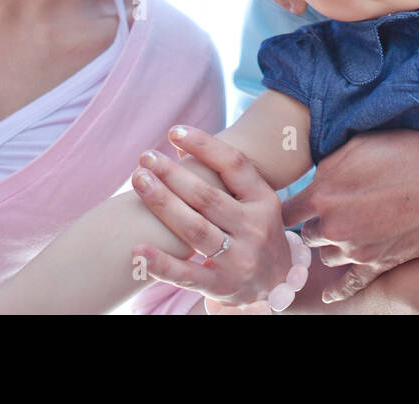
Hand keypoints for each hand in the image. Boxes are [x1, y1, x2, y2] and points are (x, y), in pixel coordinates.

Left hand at [129, 125, 290, 306]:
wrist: (280, 284)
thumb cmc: (257, 232)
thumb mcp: (257, 202)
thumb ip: (226, 177)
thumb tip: (179, 142)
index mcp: (264, 200)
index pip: (234, 165)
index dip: (204, 145)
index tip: (174, 132)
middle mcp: (254, 228)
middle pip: (207, 196)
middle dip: (172, 174)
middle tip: (146, 157)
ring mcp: (239, 259)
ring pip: (195, 228)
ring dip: (163, 203)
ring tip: (139, 180)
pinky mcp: (222, 287)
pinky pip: (187, 275)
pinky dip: (161, 263)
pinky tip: (138, 250)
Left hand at [281, 129, 418, 301]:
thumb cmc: (407, 151)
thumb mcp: (357, 146)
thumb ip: (327, 167)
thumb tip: (315, 179)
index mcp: (322, 193)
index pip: (287, 209)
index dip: (290, 207)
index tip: (296, 206)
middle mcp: (334, 226)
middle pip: (308, 235)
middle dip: (315, 224)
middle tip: (327, 214)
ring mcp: (357, 249)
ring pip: (327, 257)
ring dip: (332, 246)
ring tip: (344, 232)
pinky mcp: (380, 264)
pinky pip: (351, 284)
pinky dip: (339, 290)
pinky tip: (330, 294)